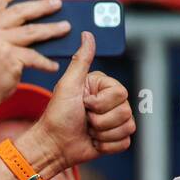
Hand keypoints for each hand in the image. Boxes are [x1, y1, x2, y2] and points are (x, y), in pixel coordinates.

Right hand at [0, 0, 66, 105]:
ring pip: (32, 31)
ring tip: (66, 27)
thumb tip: (31, 13)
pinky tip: (53, 65)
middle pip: (21, 11)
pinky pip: (34, 57)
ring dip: (52, 29)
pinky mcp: (9, 60)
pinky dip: (46, 62)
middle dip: (42, 6)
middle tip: (58, 4)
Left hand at [29, 32, 133, 173]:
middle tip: (84, 119)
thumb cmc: (57, 115)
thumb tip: (87, 34)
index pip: (121, 93)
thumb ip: (80, 60)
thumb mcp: (68, 85)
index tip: (83, 104)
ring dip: (102, 133)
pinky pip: (124, 142)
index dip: (100, 103)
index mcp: (105, 87)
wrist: (52, 145)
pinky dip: (106, 145)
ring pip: (127, 127)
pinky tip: (93, 142)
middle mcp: (113, 102)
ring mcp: (116, 121)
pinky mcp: (116, 139)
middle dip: (100, 119)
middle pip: (125, 110)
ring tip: (87, 130)